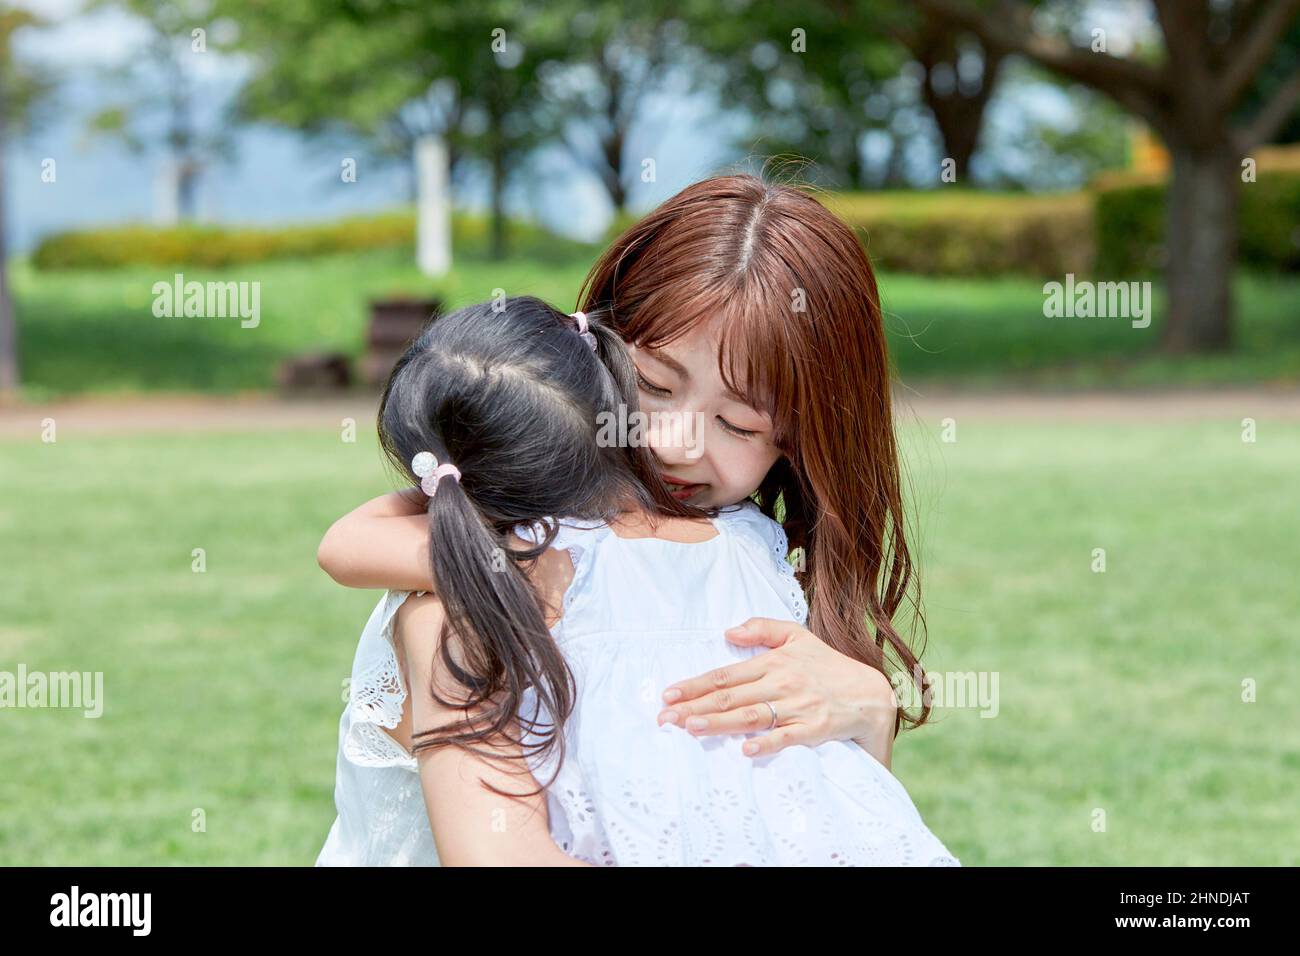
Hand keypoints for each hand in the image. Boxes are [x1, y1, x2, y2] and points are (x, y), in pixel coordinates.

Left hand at [656, 617, 899, 762]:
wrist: (871, 693)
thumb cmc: (828, 666)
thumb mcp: (797, 636)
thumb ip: (763, 628)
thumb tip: (727, 632)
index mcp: (774, 662)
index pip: (726, 674)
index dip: (695, 684)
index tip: (668, 694)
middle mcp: (782, 683)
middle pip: (731, 697)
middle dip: (695, 706)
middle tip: (665, 717)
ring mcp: (798, 707)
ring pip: (752, 716)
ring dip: (719, 723)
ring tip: (691, 728)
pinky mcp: (815, 729)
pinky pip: (787, 737)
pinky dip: (767, 744)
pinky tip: (745, 751)